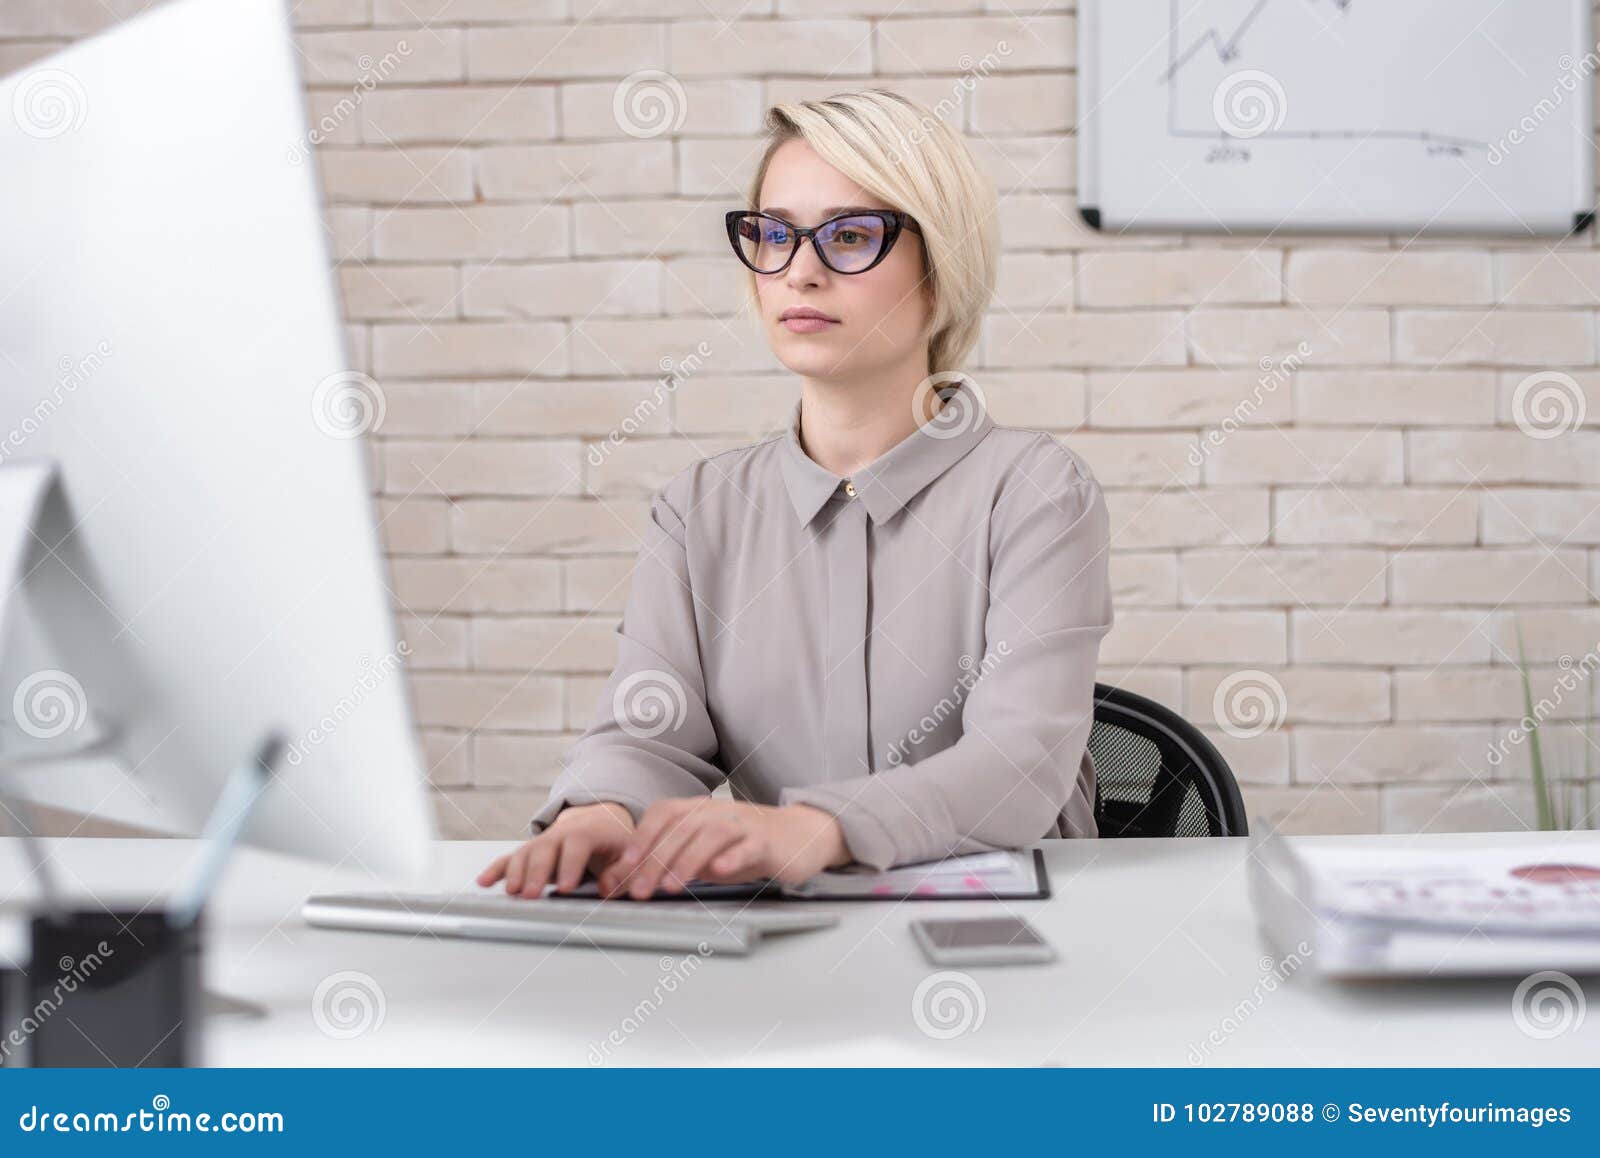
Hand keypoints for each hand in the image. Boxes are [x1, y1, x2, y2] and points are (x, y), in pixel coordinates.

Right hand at [475, 801, 634, 897]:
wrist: (601, 820)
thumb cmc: (617, 841)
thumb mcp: (630, 853)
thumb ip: (623, 871)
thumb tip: (608, 888)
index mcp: (589, 830)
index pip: (577, 844)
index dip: (570, 865)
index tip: (565, 887)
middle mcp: (561, 833)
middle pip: (545, 848)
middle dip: (537, 872)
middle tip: (532, 895)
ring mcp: (543, 841)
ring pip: (525, 853)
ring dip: (516, 872)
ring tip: (512, 893)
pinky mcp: (530, 851)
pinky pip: (510, 858)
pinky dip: (496, 869)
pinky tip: (484, 882)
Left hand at [600, 799, 850, 899]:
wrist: (800, 835)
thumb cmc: (745, 845)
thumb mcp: (702, 853)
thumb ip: (668, 863)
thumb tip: (624, 882)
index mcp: (698, 810)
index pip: (662, 814)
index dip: (639, 838)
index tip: (621, 867)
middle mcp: (717, 811)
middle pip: (680, 829)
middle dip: (654, 860)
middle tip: (638, 891)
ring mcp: (743, 824)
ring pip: (710, 835)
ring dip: (686, 860)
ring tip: (670, 887)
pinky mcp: (767, 841)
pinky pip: (748, 845)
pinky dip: (732, 857)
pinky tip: (720, 871)